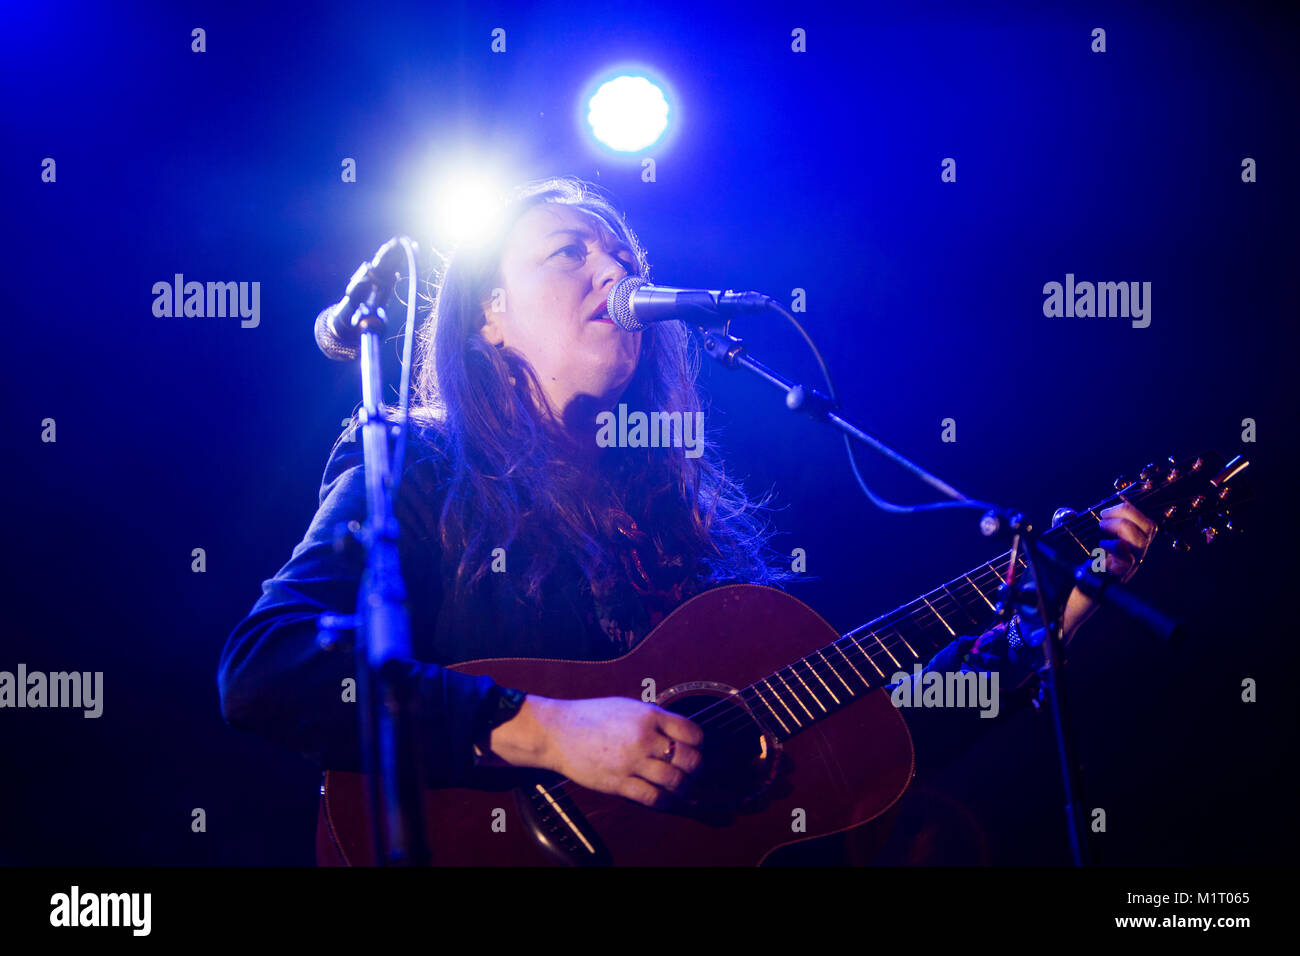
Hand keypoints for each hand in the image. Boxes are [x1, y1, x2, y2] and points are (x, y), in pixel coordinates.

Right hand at [530, 696, 703, 807]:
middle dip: (696, 769)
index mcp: (649, 716)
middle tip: (692, 773)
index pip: (692, 733)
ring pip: (674, 781)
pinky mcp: (618, 782)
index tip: (695, 750)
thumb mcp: (628, 706)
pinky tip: (663, 799)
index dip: (699, 745)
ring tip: (680, 788)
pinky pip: (652, 797)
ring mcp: (631, 761)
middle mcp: (644, 737)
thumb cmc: (590, 717)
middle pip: (689, 759)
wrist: (557, 731)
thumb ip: (655, 718)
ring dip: (682, 788)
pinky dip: (664, 802)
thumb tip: (679, 734)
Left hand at [1059, 499, 1156, 640]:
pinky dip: (1115, 550)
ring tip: (1101, 531)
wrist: (1052, 607)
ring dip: (1122, 528)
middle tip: (1103, 518)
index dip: (1131, 509)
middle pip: (1149, 529)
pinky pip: (1128, 563)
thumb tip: (1067, 513)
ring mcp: (1122, 571)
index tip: (1110, 504)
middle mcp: (1127, 559)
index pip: (1143, 524)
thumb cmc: (1059, 578)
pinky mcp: (1114, 581)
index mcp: (1120, 548)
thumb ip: (1064, 527)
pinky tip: (1098, 551)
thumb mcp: (1061, 546)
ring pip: (1142, 543)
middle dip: (1128, 514)